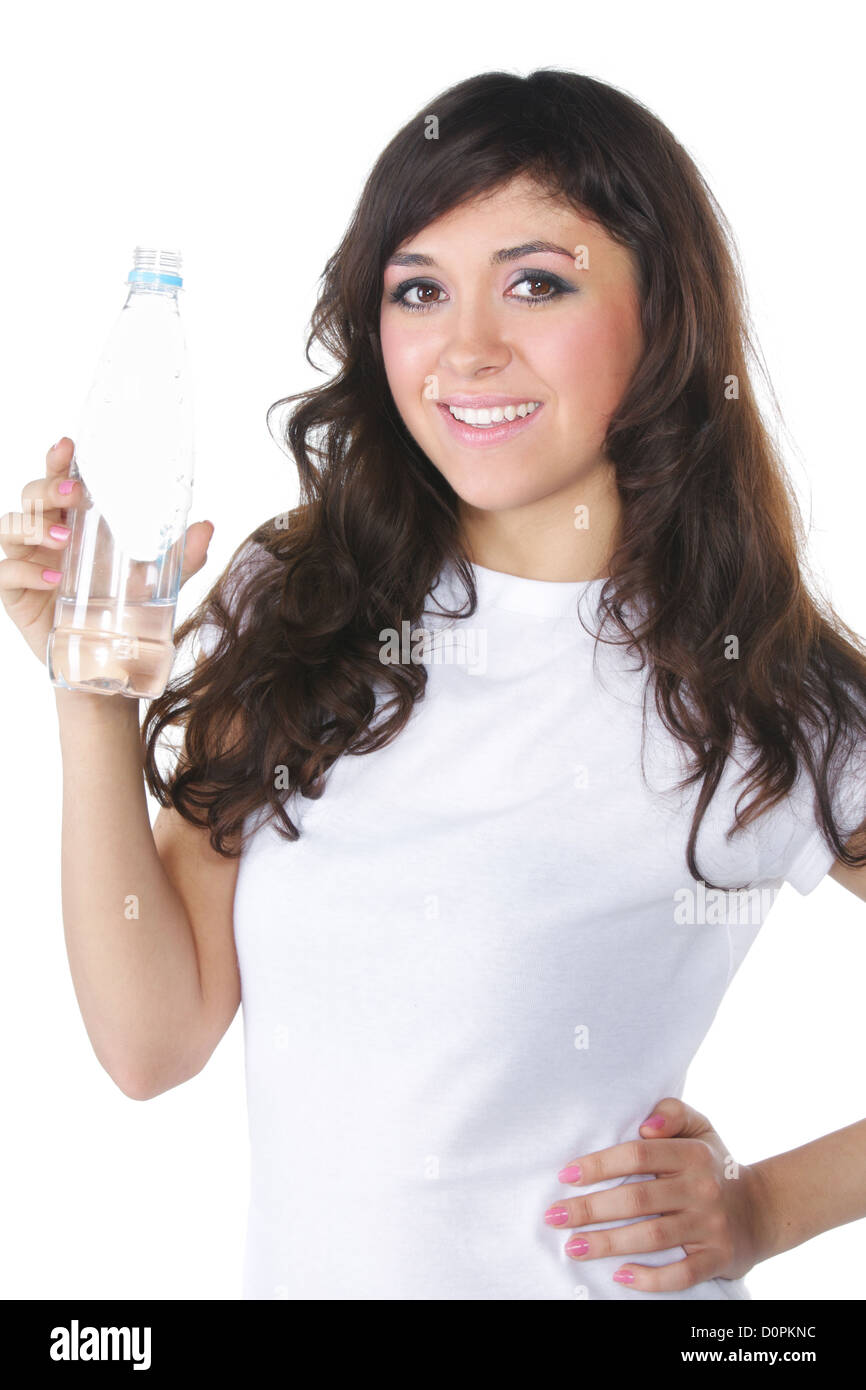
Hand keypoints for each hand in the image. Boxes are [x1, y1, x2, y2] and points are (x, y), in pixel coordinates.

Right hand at [0, 437, 213, 665]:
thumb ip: (182, 557)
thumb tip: (206, 527)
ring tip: (63, 539)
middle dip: (48, 488)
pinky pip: (5, 572)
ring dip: (35, 526)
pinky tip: (53, 578)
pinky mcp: (14, 592)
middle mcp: (45, 536)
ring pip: (10, 527)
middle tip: (74, 495)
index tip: (69, 446)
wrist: (106, 661)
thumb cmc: (122, 610)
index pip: (59, 480)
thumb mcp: (159, 583)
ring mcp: (26, 562)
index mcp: (74, 522)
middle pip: (31, 496)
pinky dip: (26, 571)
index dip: (58, 460)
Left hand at [543, 1097, 773, 1291]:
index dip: (599, 1165)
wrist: (761, 1210)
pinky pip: (681, 1275)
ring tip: (573, 1247)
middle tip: (555, 1216)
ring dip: (608, 1244)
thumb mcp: (700, 1128)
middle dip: (591, 1209)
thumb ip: (671, 1113)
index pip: (638, 1155)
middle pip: (637, 1199)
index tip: (566, 1176)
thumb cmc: (712, 1165)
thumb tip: (644, 1123)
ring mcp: (710, 1226)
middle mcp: (701, 1188)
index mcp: (692, 1154)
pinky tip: (619, 1276)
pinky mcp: (716, 1259)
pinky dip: (650, 1279)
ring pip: (652, 1237)